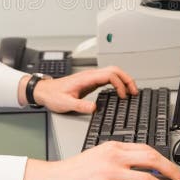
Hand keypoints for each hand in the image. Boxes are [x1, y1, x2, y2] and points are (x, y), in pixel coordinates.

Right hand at [21, 142, 179, 179]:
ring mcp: (113, 175)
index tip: (172, 167)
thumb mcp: (98, 154)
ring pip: (149, 179)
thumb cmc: (75, 170)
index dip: (163, 159)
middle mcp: (114, 158)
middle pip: (152, 160)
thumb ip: (118, 156)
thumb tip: (141, 165)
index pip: (145, 149)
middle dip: (171, 170)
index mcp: (113, 146)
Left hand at [22, 66, 137, 113]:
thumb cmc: (53, 95)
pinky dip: (118, 83)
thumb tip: (95, 108)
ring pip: (113, 73)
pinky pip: (109, 78)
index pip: (110, 75)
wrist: (44, 91)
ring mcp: (91, 77)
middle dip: (127, 79)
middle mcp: (90, 75)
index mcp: (87, 78)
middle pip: (115, 70)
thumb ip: (80, 106)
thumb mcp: (66, 103)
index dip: (120, 84)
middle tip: (135, 92)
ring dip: (124, 80)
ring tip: (131, 92)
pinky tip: (121, 92)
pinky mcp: (91, 82)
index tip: (123, 96)